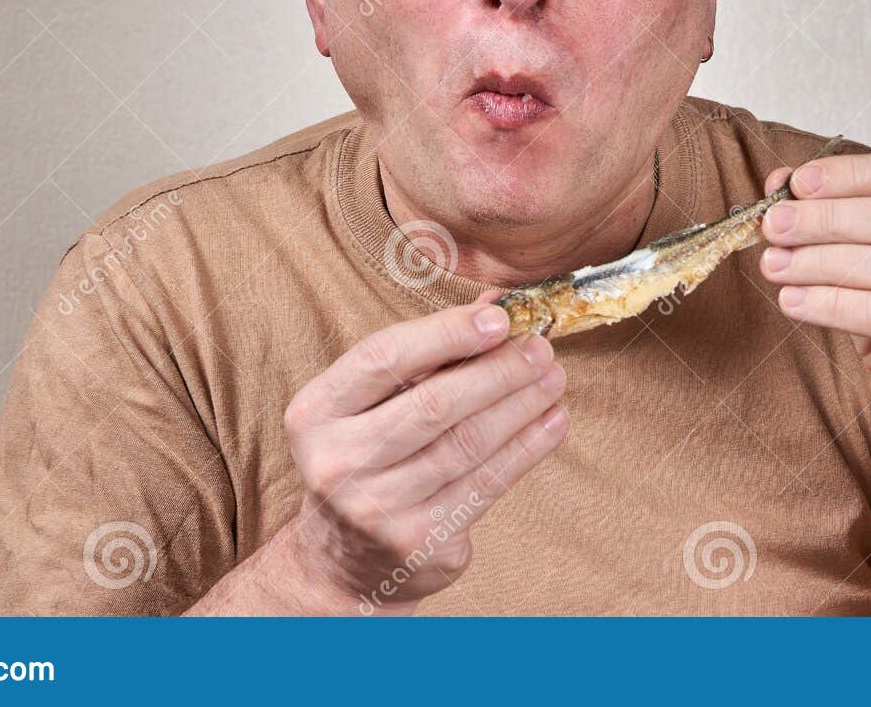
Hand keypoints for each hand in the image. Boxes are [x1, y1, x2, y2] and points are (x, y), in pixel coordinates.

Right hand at [280, 293, 567, 613]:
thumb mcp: (373, 404)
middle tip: (541, 348)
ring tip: (554, 380)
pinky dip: (525, 448)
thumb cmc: (366, 458)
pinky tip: (551, 422)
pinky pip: (485, 484)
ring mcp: (376, 507)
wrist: (341, 563)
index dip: (447, 333)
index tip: (500, 319)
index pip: (385, 359)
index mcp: (316, 413)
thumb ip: (429, 354)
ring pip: (466, 444)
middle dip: (498, 371)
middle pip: (434, 404)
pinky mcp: (418, 541)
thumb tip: (496, 307)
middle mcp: (338, 461)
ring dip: (520, 406)